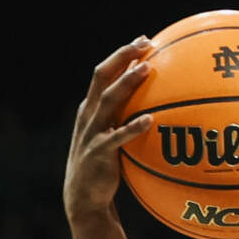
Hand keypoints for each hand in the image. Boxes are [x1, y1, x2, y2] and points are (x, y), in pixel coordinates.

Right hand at [62, 37, 158, 225]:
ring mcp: (91, 132)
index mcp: (91, 108)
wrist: (84, 197)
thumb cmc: (105, 164)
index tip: (144, 40)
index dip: (122, 54)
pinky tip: (150, 120)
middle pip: (102, 76)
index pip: (104, 72)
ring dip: (127, 83)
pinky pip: (117, 137)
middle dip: (122, 56)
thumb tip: (155, 103)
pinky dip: (132, 127)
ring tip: (146, 69)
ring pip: (108, 100)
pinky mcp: (98, 153)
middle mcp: (88, 115)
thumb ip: (125, 117)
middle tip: (145, 43)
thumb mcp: (112, 136)